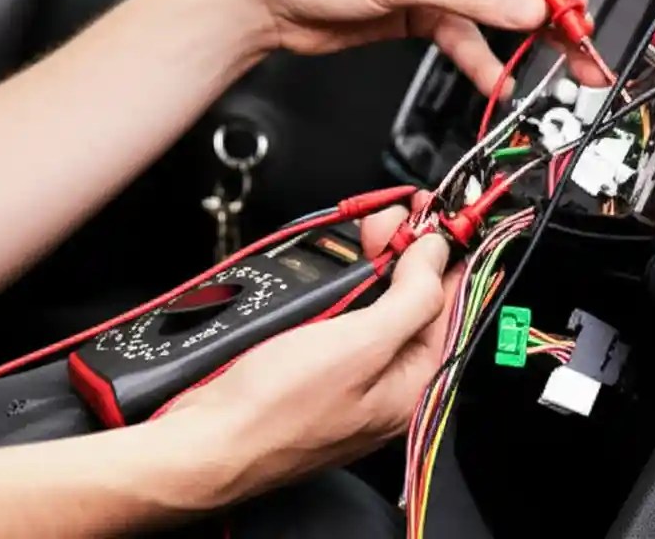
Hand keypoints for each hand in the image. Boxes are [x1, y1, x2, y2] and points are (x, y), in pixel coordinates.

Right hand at [158, 198, 459, 507]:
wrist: (204, 439)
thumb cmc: (276, 407)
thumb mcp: (360, 344)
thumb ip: (411, 297)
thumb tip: (436, 254)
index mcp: (414, 387)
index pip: (450, 307)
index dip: (447, 255)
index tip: (438, 215)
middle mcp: (388, 385)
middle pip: (415, 304)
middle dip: (409, 252)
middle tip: (393, 216)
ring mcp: (351, 377)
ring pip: (380, 306)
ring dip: (378, 262)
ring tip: (368, 230)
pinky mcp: (316, 368)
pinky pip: (346, 318)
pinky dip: (346, 284)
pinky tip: (337, 266)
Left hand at [207, 0, 602, 91]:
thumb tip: (528, 8)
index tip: (573, 1)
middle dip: (550, 6)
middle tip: (580, 40)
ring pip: (498, 5)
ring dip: (527, 37)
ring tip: (561, 65)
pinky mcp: (424, 9)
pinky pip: (467, 35)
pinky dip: (483, 57)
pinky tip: (499, 77)